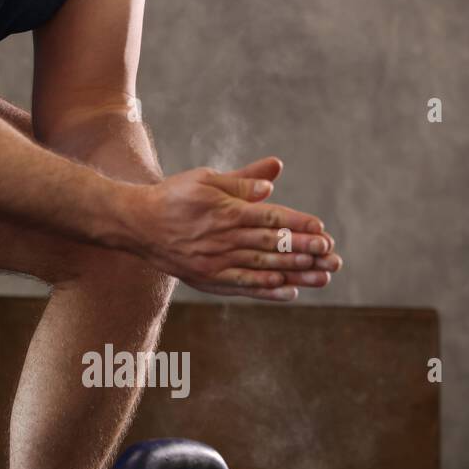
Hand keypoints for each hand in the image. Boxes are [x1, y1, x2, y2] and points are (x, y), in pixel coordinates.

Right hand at [122, 158, 341, 300]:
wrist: (137, 224)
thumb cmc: (175, 196)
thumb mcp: (207, 179)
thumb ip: (242, 181)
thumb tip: (273, 177)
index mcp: (226, 210)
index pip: (270, 218)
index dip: (298, 224)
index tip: (322, 230)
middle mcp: (223, 238)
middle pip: (271, 244)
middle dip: (304, 250)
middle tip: (331, 255)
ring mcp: (216, 261)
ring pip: (262, 267)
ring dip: (295, 272)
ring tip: (322, 276)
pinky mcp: (208, 278)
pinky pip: (242, 285)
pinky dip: (266, 289)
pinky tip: (289, 290)